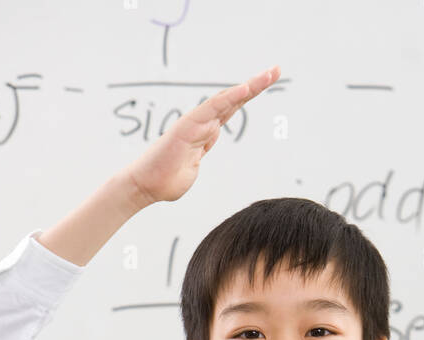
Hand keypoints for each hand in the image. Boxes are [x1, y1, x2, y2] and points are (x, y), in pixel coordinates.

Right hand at [127, 66, 280, 206]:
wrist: (146, 186)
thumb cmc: (166, 181)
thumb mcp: (192, 171)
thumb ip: (198, 159)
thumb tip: (197, 157)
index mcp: (206, 132)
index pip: (231, 110)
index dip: (248, 97)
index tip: (266, 84)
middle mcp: (202, 123)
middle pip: (233, 100)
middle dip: (256, 85)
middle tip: (277, 70)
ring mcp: (196, 122)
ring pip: (226, 99)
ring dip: (249, 87)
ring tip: (270, 75)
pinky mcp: (189, 126)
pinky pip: (212, 108)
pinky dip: (229, 98)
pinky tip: (245, 89)